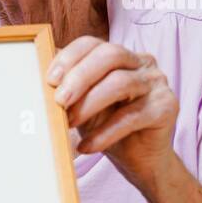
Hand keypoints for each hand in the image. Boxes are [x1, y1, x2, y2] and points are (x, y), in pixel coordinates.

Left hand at [46, 36, 178, 187]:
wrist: (139, 158)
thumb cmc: (107, 125)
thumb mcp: (81, 103)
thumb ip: (65, 86)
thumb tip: (34, 71)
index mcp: (119, 55)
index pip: (92, 44)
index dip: (69, 58)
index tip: (49, 80)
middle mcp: (141, 62)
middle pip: (109, 55)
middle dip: (79, 77)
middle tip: (58, 101)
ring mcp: (157, 82)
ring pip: (121, 83)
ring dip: (89, 105)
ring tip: (68, 125)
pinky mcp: (167, 106)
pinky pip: (132, 116)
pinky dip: (105, 133)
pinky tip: (87, 147)